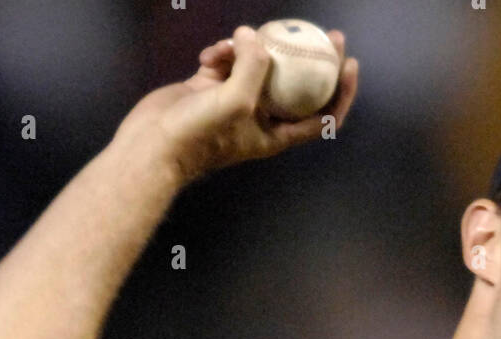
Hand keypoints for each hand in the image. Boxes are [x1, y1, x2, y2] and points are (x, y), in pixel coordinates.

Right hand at [115, 25, 358, 185]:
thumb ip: (253, 66)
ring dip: (247, 48)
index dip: (341, 91)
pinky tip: (208, 55)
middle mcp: (262, 116)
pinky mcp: (212, 87)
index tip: (349, 63)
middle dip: (310, 57)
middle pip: (297, 83)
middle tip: (322, 30)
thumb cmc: (199, 135)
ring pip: (257, 64)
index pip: (322, 115)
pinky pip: (227, 59)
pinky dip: (221, 51)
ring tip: (229, 45)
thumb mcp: (235, 100)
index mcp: (277, 133)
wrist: (151, 146)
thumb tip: (253, 36)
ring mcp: (236, 100)